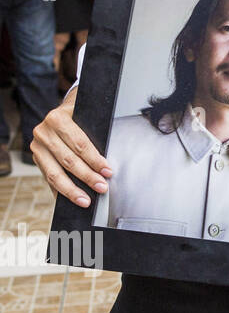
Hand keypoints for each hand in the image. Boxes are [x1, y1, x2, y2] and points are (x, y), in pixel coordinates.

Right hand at [31, 85, 112, 206]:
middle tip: (102, 188)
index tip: (108, 172)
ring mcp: (37, 146)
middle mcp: (43, 132)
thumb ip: (95, 131)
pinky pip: (48, 177)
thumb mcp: (88, 114)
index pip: (80, 144)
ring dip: (71, 190)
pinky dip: (59, 191)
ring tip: (85, 201)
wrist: (62, 111)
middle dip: (87, 177)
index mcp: (57, 118)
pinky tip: (69, 201)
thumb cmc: (80, 114)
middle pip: (68, 160)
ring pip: (54, 173)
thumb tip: (107, 161)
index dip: (95, 160)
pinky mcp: (36, 158)